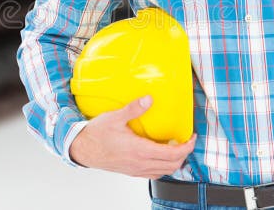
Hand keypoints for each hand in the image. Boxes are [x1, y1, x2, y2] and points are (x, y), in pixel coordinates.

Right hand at [69, 95, 196, 178]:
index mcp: (139, 150)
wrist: (83, 149)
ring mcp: (137, 169)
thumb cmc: (96, 135)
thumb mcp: (115, 117)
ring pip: (165, 172)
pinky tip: (161, 155)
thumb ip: (134, 108)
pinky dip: (164, 167)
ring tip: (176, 147)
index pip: (172, 154)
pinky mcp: (132, 171)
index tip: (191, 137)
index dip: (186, 146)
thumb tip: (149, 99)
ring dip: (175, 161)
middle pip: (173, 165)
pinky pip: (154, 174)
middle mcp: (140, 163)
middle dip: (184, 154)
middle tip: (186, 140)